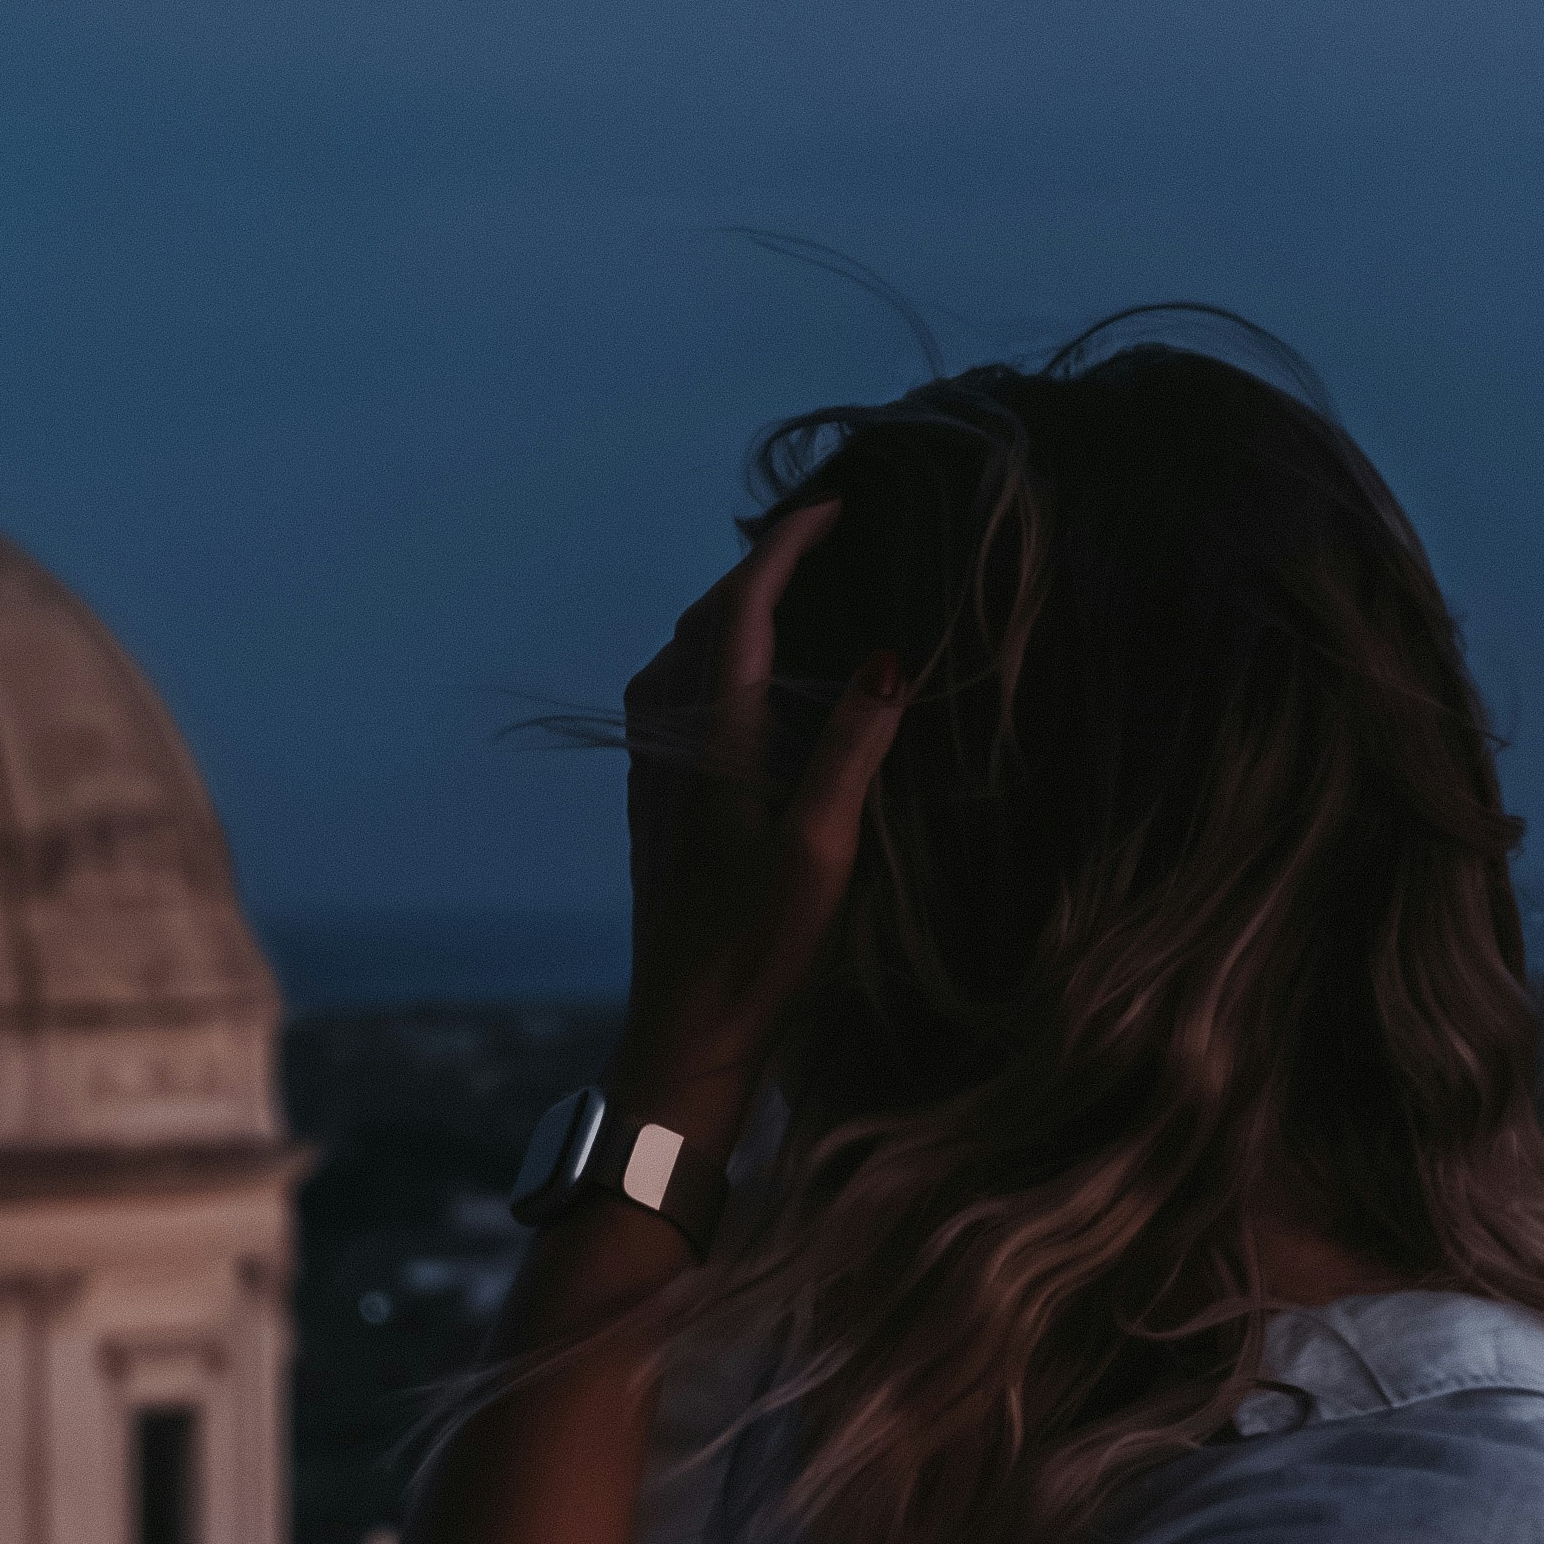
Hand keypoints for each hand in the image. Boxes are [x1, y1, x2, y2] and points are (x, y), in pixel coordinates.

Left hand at [618, 498, 907, 1108]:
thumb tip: (887, 656)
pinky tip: (741, 682)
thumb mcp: (822, 852)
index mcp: (714, 744)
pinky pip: (675, 700)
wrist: (684, 1037)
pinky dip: (712, 659)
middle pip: (706, 623)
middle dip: (757, 566)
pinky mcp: (658, 811)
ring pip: (682, 660)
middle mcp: (672, 747)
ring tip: (786, 591)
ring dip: (729, 611)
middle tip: (818, 535)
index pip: (741, 610)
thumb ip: (852, 750)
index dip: (783, 548)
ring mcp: (656, 778)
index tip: (831, 505)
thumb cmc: (757, 955)